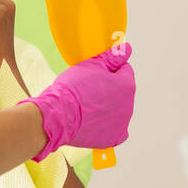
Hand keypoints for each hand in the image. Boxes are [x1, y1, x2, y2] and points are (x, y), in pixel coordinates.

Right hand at [21, 43, 134, 162]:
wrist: (58, 115)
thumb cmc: (72, 88)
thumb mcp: (92, 65)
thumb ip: (112, 57)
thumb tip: (127, 49)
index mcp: (127, 85)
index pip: (124, 71)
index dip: (108, 70)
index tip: (94, 74)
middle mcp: (129, 105)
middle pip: (121, 92)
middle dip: (109, 89)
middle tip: (87, 90)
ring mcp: (121, 123)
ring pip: (117, 110)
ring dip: (106, 107)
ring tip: (86, 106)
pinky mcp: (112, 138)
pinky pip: (114, 130)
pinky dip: (106, 126)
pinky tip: (93, 122)